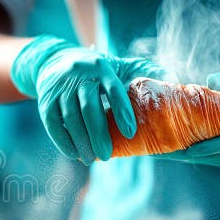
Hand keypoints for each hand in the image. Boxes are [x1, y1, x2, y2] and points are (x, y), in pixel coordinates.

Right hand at [11, 35, 173, 162]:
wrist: (53, 61)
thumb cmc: (96, 70)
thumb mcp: (119, 65)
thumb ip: (146, 73)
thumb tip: (175, 80)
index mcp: (101, 66)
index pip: (113, 89)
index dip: (122, 112)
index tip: (131, 133)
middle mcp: (78, 75)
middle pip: (89, 108)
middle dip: (99, 134)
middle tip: (108, 156)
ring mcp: (59, 88)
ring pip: (70, 119)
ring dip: (82, 142)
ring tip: (93, 159)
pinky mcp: (45, 101)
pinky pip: (53, 125)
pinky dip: (63, 142)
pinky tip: (74, 154)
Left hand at [157, 73, 219, 168]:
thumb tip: (212, 79)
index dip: (212, 146)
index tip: (190, 148)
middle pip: (219, 154)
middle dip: (192, 154)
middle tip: (167, 151)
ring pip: (214, 160)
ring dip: (190, 158)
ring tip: (166, 153)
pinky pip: (214, 161)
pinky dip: (196, 157)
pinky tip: (177, 153)